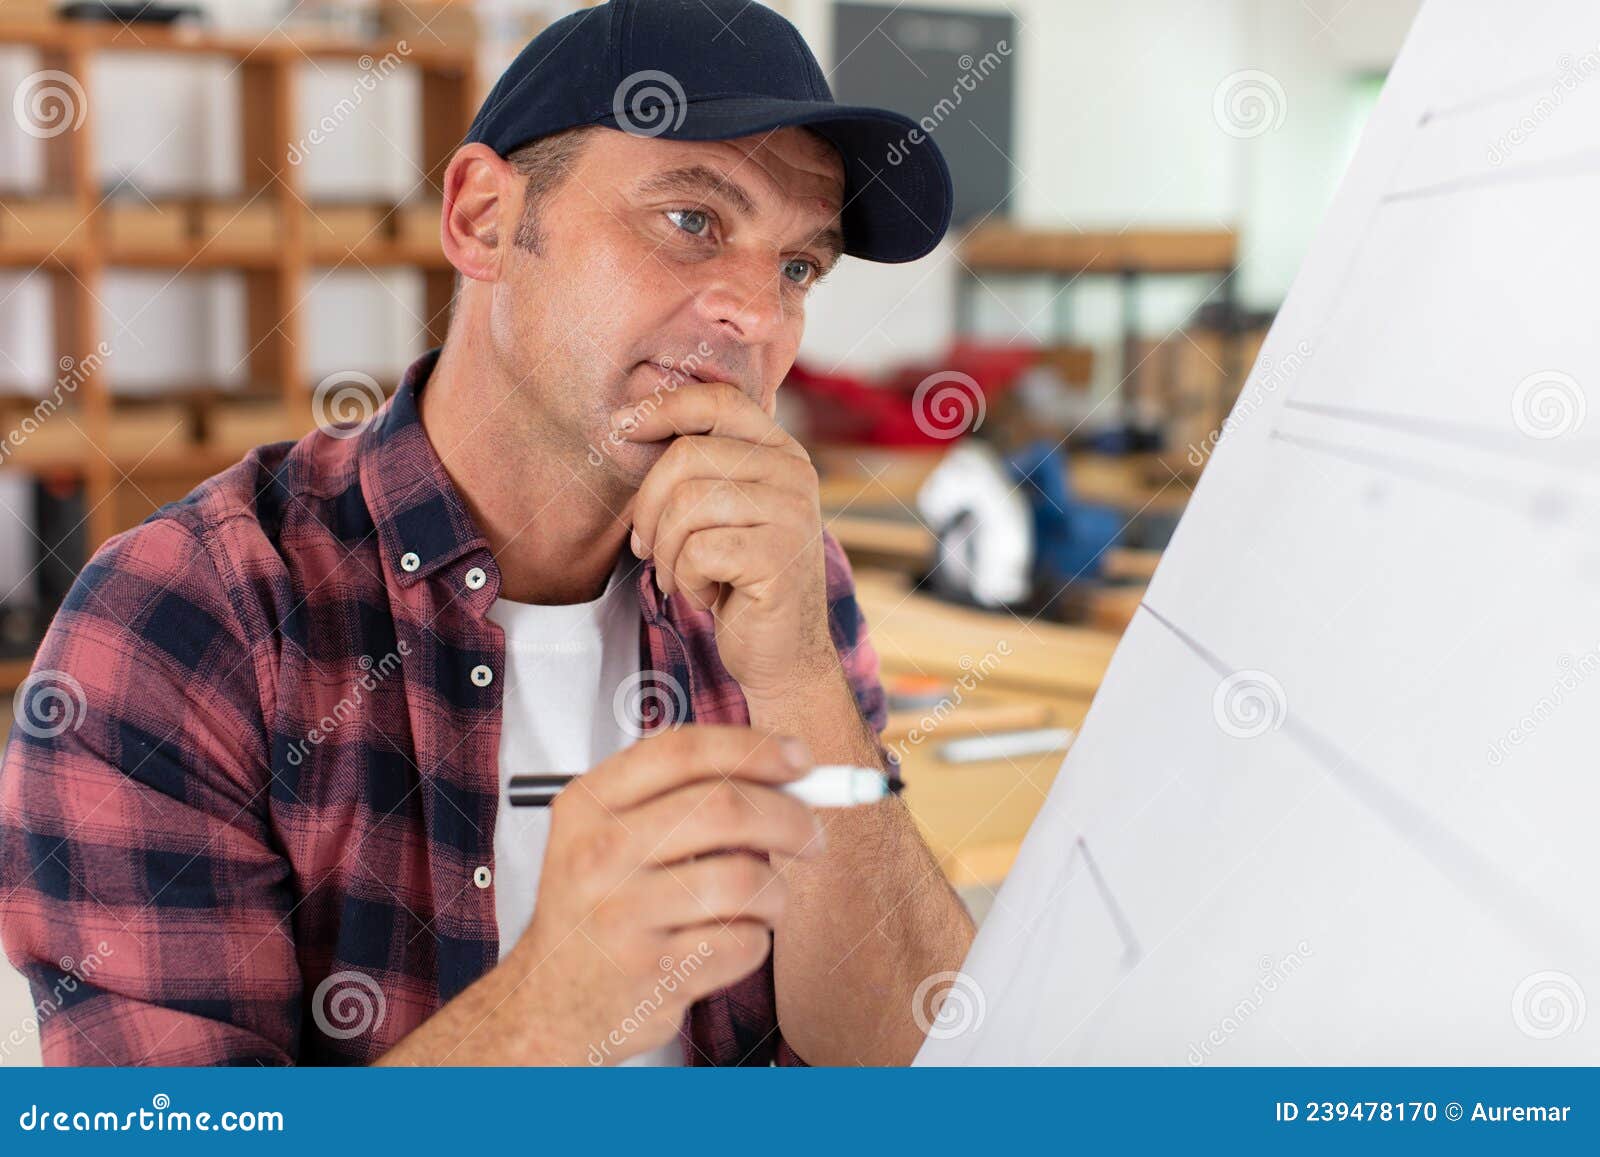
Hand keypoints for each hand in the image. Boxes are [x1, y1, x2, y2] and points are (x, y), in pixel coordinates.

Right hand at [505, 725, 823, 1064]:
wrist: (549, 1001)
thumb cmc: (604, 903)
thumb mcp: (611, 832)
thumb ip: (684, 793)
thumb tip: (789, 770)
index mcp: (589, 803)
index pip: (684, 752)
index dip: (755, 748)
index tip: (801, 761)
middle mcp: (599, 852)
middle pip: (726, 808)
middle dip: (790, 818)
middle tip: (813, 838)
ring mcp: (622, 914)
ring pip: (747, 879)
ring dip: (776, 892)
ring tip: (765, 902)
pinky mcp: (651, 972)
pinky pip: (743, 942)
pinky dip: (755, 940)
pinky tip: (729, 940)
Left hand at [616, 382, 835, 701]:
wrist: (782, 653)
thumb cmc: (738, 580)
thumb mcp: (720, 512)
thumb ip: (697, 467)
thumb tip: (627, 423)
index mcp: (779, 451)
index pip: (717, 401)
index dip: (663, 408)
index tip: (621, 429)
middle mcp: (794, 472)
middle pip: (688, 455)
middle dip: (649, 507)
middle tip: (648, 548)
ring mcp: (793, 513)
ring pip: (688, 504)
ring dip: (668, 552)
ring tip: (682, 577)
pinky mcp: (781, 557)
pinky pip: (699, 551)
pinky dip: (687, 581)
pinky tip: (704, 597)